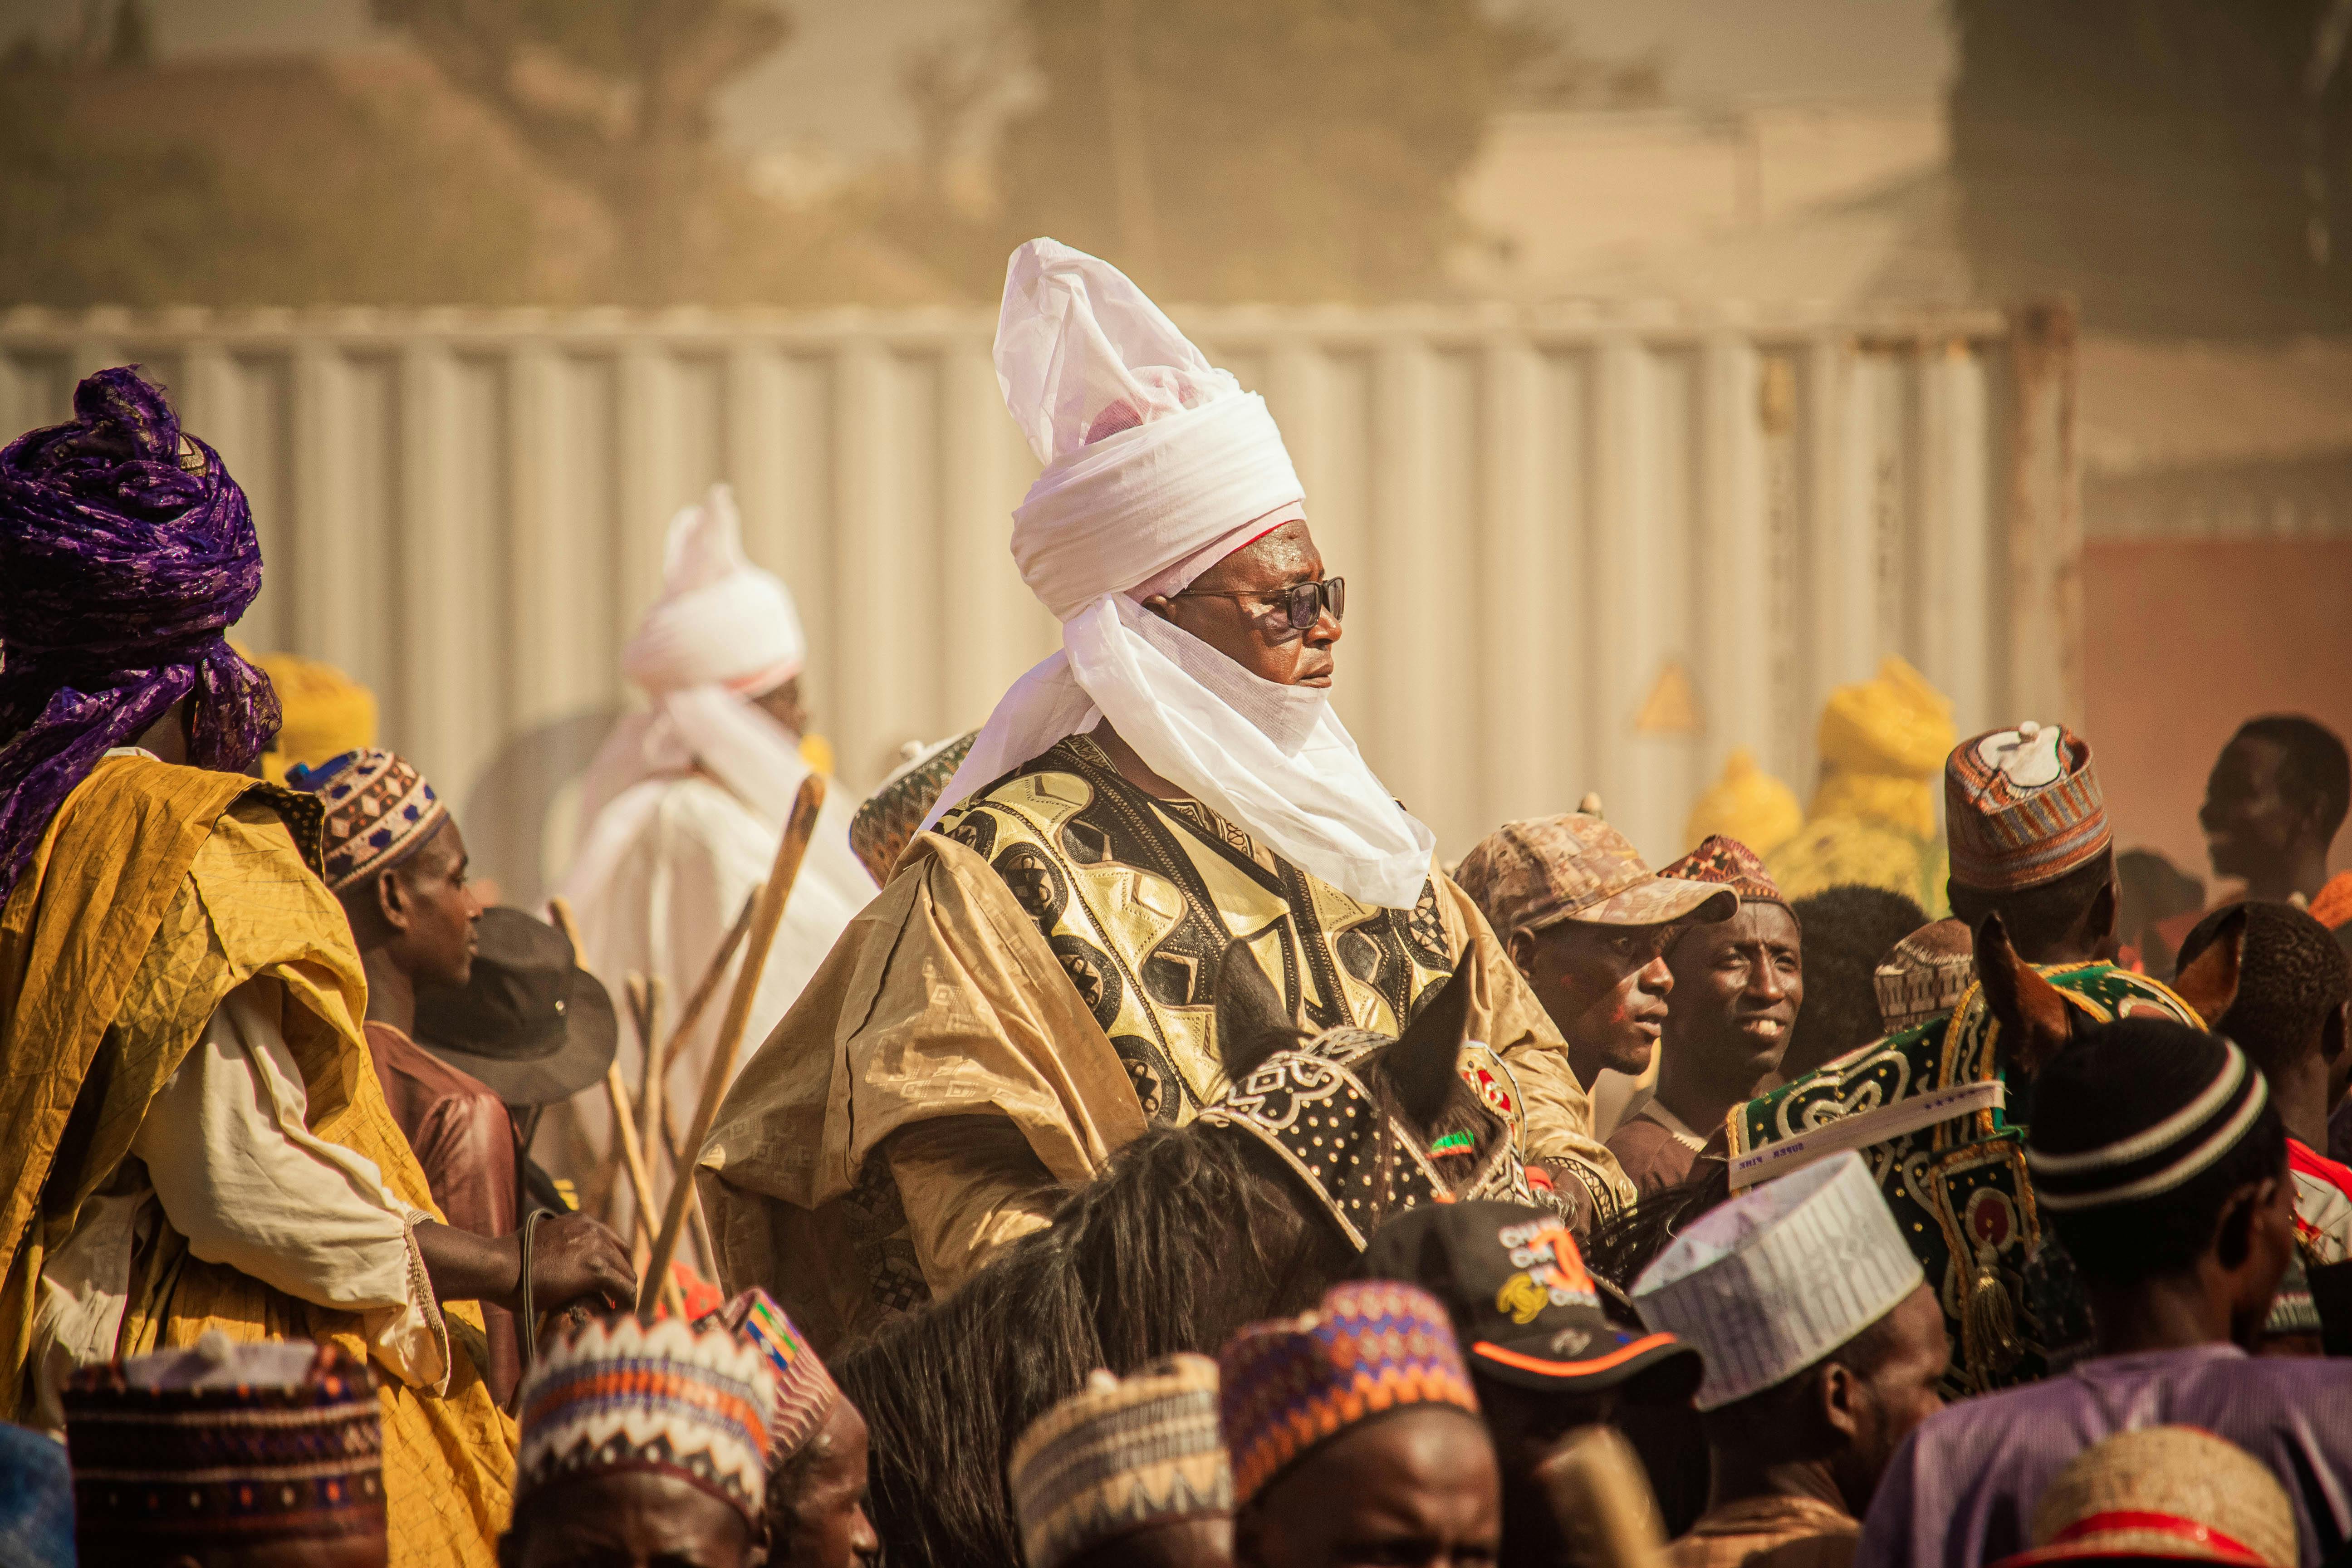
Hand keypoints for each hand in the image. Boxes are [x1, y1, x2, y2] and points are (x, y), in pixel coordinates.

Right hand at [415, 1216, 634, 1315]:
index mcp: (581, 1221)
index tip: (611, 1283)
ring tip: (620, 1311)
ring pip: (627, 1274)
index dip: (615, 1264)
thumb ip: (561, 1249)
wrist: (501, 1266)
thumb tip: (564, 1266)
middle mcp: (594, 1229)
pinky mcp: (596, 1269)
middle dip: (623, 1278)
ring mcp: (597, 1248)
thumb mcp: (543, 1244)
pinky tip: (620, 1314)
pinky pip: (625, 1288)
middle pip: (624, 1257)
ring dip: (626, 1293)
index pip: (612, 1242)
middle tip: (617, 1300)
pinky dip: (627, 1302)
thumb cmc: (511, 1262)